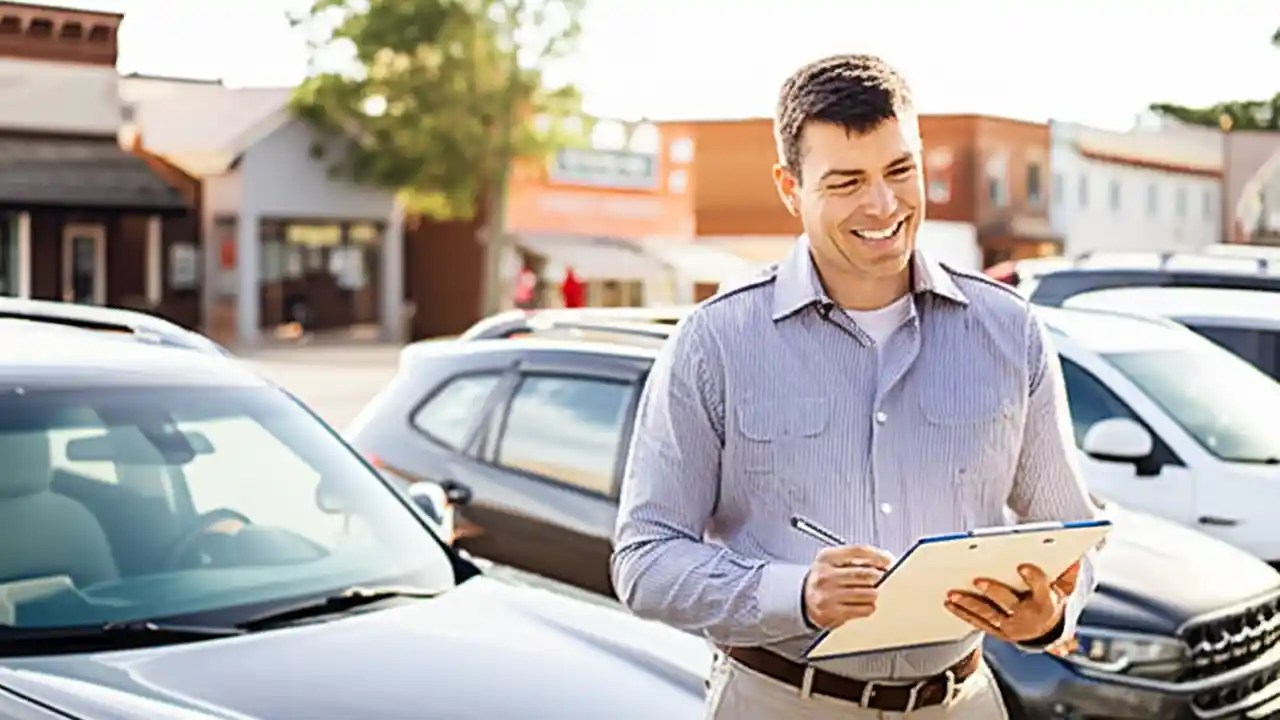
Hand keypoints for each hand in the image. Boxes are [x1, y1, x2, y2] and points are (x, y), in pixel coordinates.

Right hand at [802, 545, 894, 629]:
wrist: (804, 600)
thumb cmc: (824, 580)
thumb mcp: (832, 561)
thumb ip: (855, 557)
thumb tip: (884, 559)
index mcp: (826, 558)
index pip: (859, 551)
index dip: (877, 555)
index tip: (887, 560)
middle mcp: (826, 575)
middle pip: (866, 573)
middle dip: (878, 576)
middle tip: (880, 578)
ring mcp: (830, 595)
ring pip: (868, 593)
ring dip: (874, 593)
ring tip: (870, 592)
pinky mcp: (834, 612)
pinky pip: (865, 609)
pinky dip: (869, 607)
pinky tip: (864, 604)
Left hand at [943, 561, 1078, 642]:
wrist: (1047, 632)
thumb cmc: (1052, 601)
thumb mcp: (1065, 589)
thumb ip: (1067, 573)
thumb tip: (1076, 557)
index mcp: (1046, 604)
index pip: (1042, 590)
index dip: (1034, 578)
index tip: (1023, 566)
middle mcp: (1027, 618)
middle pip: (1009, 603)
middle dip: (994, 591)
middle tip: (977, 579)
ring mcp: (1011, 627)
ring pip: (988, 615)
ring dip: (969, 604)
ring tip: (952, 592)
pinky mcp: (997, 632)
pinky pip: (978, 623)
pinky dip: (962, 613)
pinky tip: (948, 602)